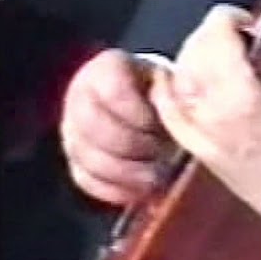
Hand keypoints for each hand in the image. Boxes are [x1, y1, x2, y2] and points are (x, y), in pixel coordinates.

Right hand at [60, 49, 169, 206]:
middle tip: (161, 153)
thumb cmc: (172, 95)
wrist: (161, 112)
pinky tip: (141, 191)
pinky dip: (115, 189)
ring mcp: (74, 129)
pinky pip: (85, 179)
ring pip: (85, 155)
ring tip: (156, 176)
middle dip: (131, 145)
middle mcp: (82, 95)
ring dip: (125, 171)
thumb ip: (178, 92)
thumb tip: (186, 101)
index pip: (111, 88)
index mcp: (109, 68)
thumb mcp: (177, 85)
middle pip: (92, 125)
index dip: (136, 111)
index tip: (160, 123)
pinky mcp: (78, 160)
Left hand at [150, 5, 260, 259]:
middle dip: (212, 35)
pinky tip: (173, 77)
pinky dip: (168, 91)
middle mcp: (210, 117)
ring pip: (178, 82)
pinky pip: (170, 116)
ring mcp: (201, 139)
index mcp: (241, 99)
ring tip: (220, 53)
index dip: (228, 18)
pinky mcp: (200, 154)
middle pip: (192, 56)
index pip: (215, 38)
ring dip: (194, 58)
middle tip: (240, 34)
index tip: (248, 20)